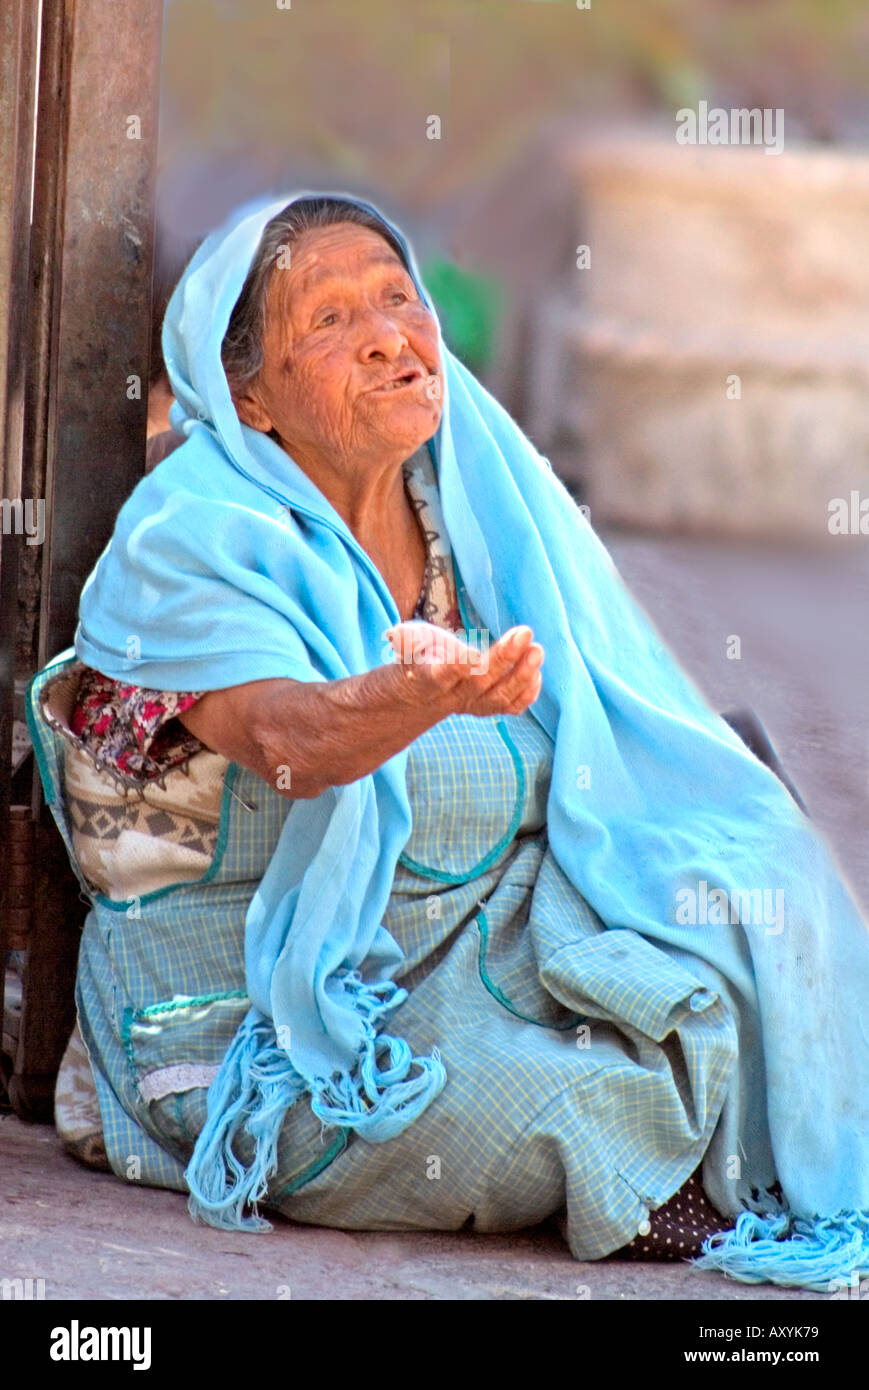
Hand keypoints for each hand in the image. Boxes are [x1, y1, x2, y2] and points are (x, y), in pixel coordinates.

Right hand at [386, 620, 543, 717]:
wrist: (418, 695)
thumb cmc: (416, 659)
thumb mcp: (406, 645)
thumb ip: (406, 640)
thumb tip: (395, 636)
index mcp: (427, 680)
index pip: (440, 677)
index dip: (455, 668)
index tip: (471, 654)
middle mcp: (451, 697)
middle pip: (478, 683)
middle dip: (503, 658)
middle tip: (524, 632)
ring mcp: (471, 705)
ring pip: (499, 698)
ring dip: (522, 675)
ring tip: (537, 650)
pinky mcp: (487, 707)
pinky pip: (509, 707)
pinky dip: (526, 693)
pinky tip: (537, 673)